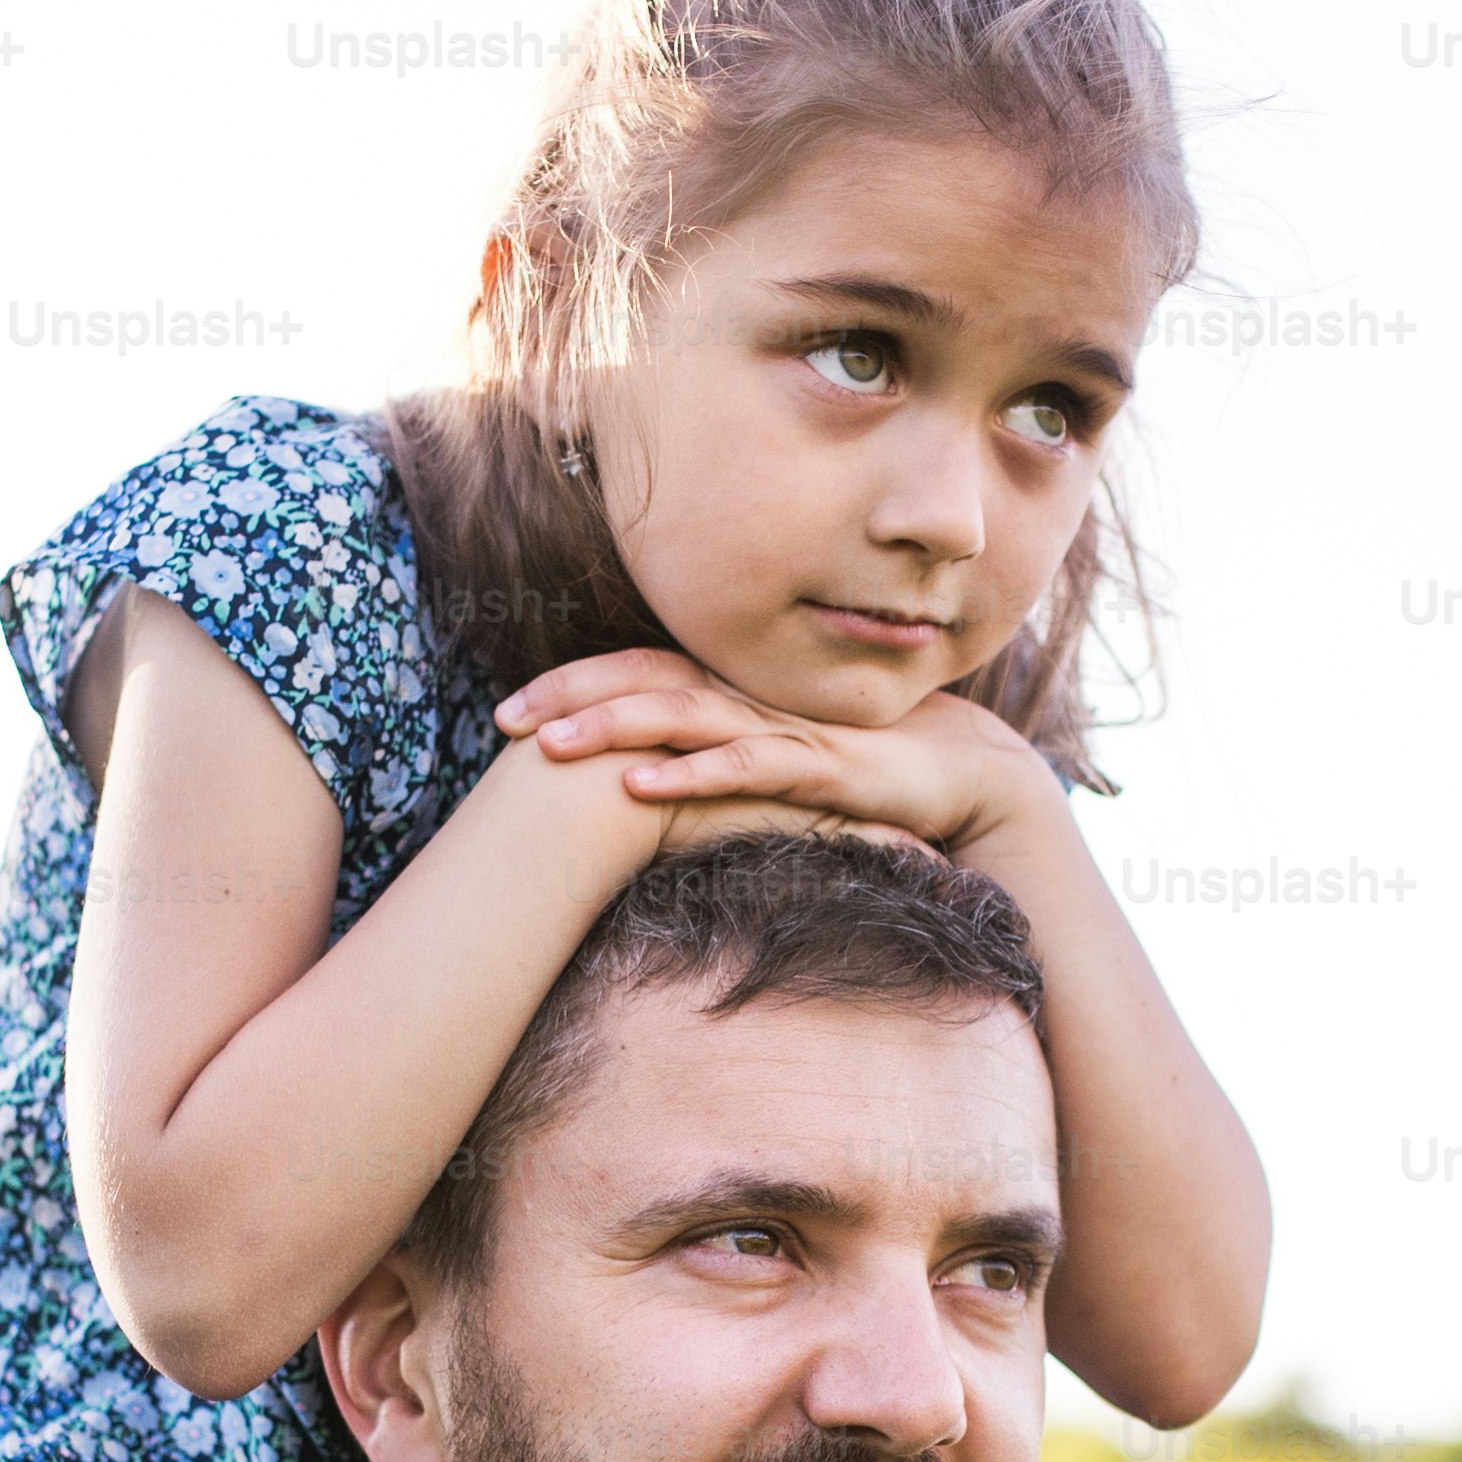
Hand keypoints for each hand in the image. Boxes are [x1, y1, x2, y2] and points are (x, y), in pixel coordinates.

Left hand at [496, 647, 1054, 857]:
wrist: (957, 773)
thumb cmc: (856, 771)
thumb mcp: (771, 762)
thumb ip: (716, 760)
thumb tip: (643, 784)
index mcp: (732, 692)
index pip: (637, 674)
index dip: (572, 685)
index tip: (509, 714)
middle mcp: (748, 697)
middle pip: (643, 682)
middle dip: (571, 696)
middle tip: (504, 722)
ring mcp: (781, 727)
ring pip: (683, 716)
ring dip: (613, 727)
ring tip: (553, 748)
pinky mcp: (816, 765)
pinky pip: (742, 764)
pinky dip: (689, 775)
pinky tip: (640, 787)